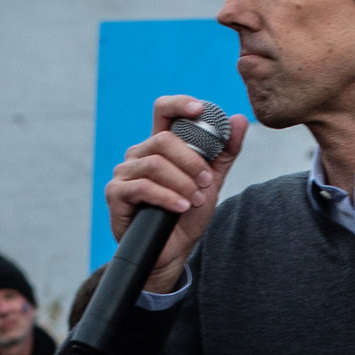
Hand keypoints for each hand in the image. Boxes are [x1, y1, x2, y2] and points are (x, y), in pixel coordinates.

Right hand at [107, 97, 247, 295]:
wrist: (173, 250)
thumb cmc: (188, 213)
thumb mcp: (212, 181)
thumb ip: (224, 152)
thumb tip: (239, 119)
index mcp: (160, 146)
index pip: (164, 111)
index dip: (180, 104)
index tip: (200, 109)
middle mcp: (139, 154)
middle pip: (163, 140)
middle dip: (191, 161)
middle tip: (206, 182)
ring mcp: (125, 173)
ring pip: (154, 164)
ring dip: (182, 183)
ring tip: (195, 200)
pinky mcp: (116, 193)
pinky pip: (143, 187)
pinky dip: (167, 197)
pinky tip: (181, 207)